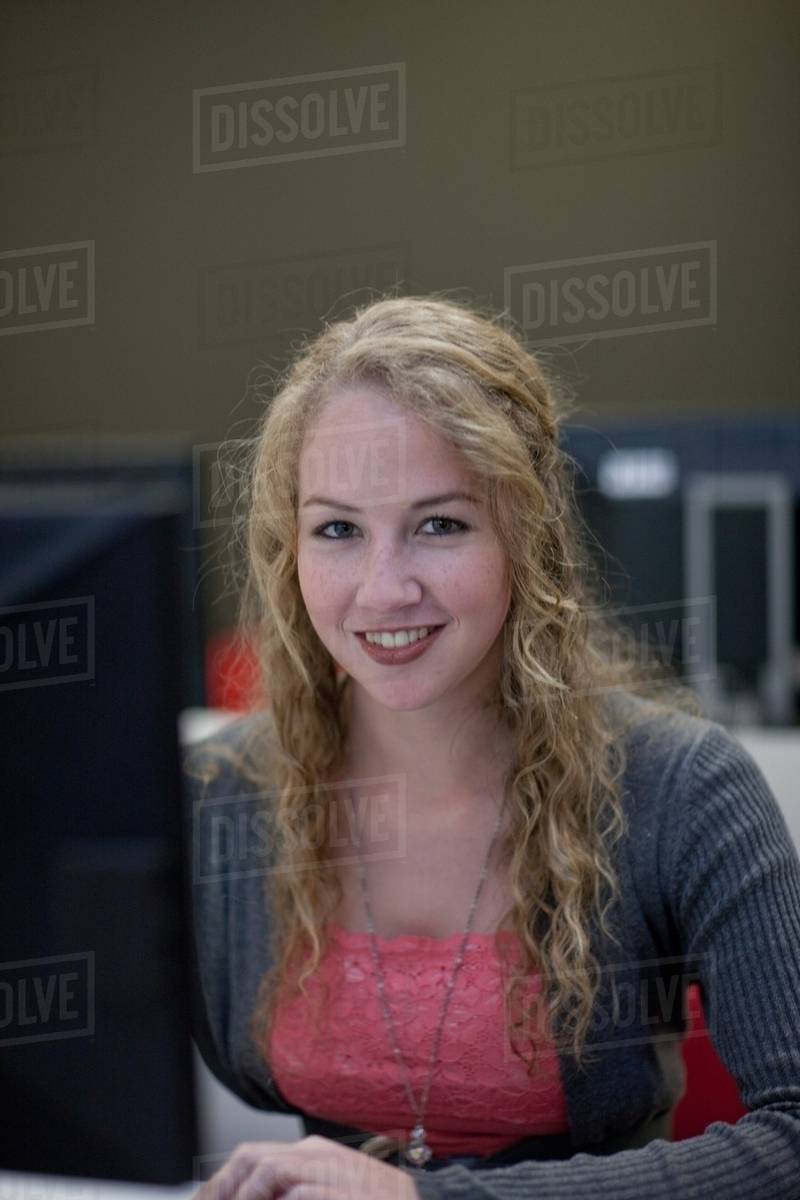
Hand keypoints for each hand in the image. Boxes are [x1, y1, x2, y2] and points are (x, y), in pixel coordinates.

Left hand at [195, 1135, 421, 1199]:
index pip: (251, 1158)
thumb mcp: (330, 1192)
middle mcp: (322, 1157)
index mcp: (315, 1156)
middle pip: (253, 1157)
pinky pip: (301, 1193)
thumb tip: (240, 1196)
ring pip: (271, 1169)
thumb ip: (295, 1192)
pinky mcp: (349, 1192)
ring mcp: (337, 1174)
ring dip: (245, 1196)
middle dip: (222, 1189)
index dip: (218, 1185)